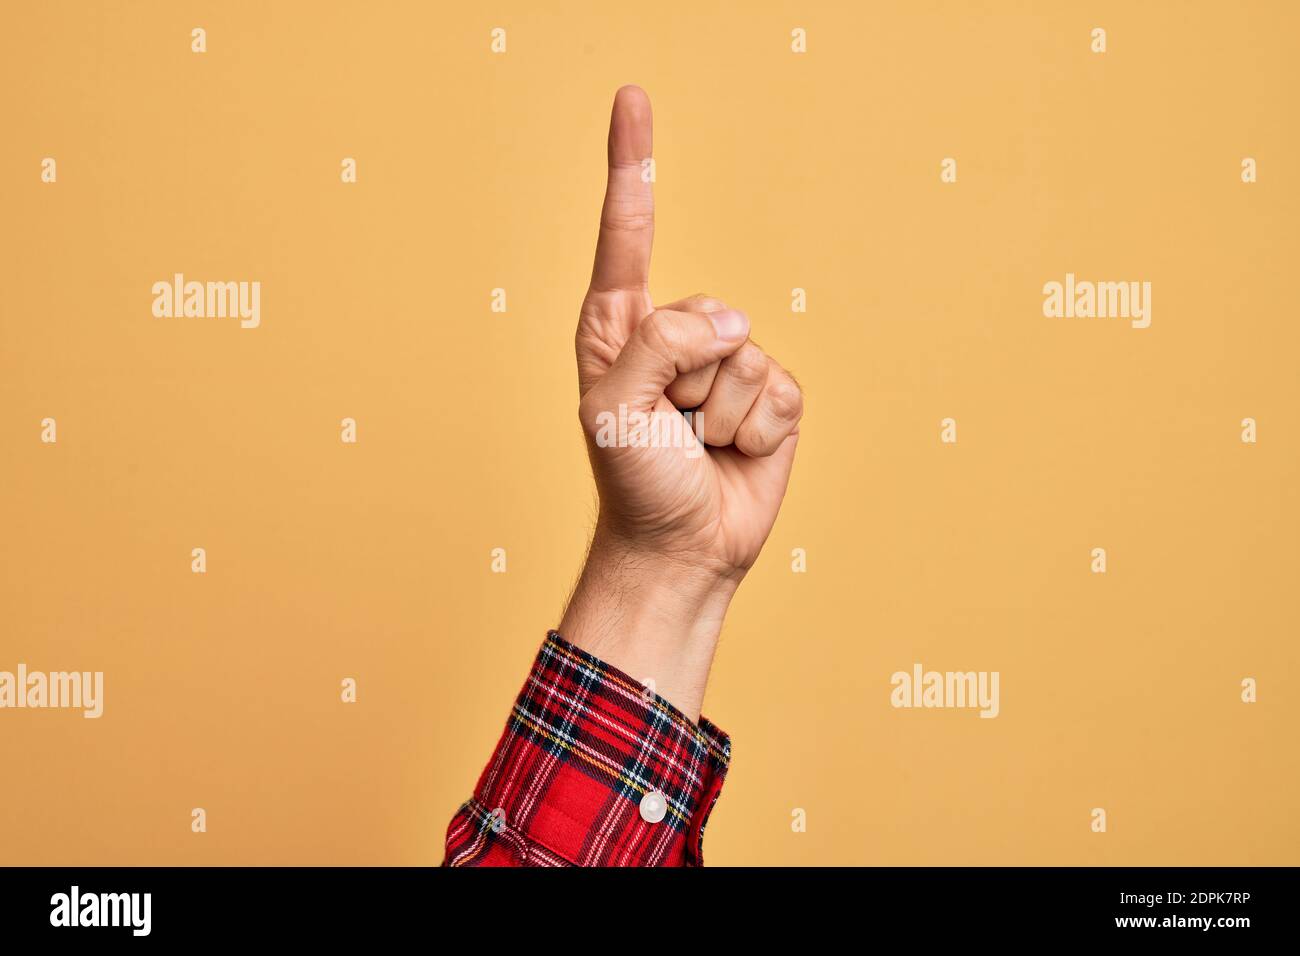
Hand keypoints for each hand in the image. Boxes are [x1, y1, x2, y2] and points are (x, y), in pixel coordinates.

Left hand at [560, 87, 802, 719]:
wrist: (682, 549)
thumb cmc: (634, 482)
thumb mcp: (614, 409)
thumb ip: (661, 344)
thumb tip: (733, 322)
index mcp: (618, 328)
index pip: (627, 234)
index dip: (632, 166)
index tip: (632, 97)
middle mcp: (674, 335)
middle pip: (704, 309)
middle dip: (687, 378)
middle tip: (668, 429)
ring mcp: (726, 363)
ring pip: (744, 353)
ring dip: (719, 413)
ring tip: (696, 445)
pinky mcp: (771, 396)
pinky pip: (779, 388)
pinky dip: (756, 431)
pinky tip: (732, 453)